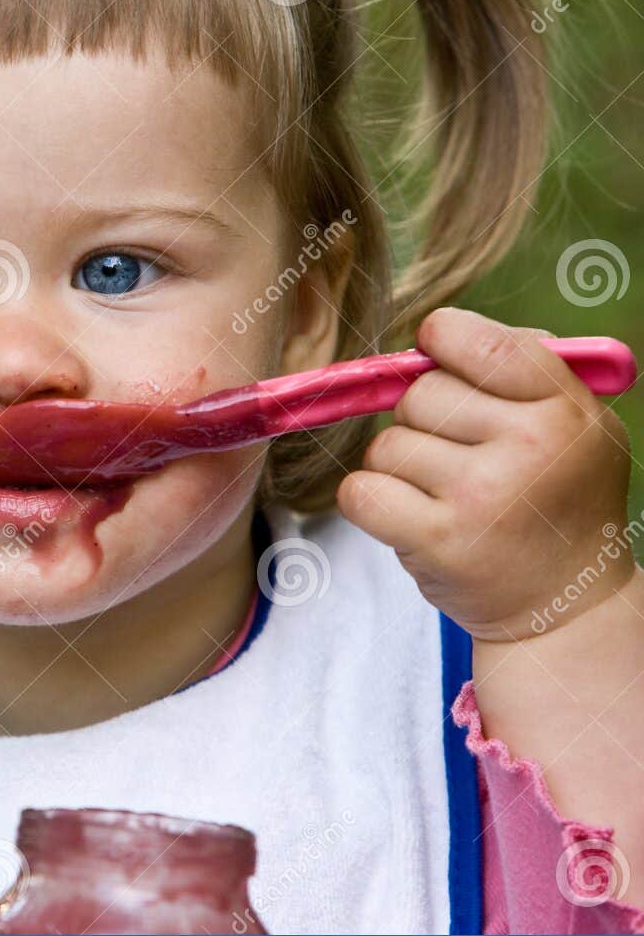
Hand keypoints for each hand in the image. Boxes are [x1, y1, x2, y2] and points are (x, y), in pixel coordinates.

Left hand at [336, 307, 635, 640]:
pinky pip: (360, 491)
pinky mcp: (436, 540)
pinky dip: (371, 501)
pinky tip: (409, 517)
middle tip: (456, 456)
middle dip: (421, 420)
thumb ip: (522, 369)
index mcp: (564, 408)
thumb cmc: (556, 501)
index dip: (441, 338)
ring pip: (386, 444)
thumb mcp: (575, 426)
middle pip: (420, 394)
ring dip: (398, 467)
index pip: (481, 342)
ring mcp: (480, 495)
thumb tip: (441, 330)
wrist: (564, 605)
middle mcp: (528, 447)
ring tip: (442, 495)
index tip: (435, 353)